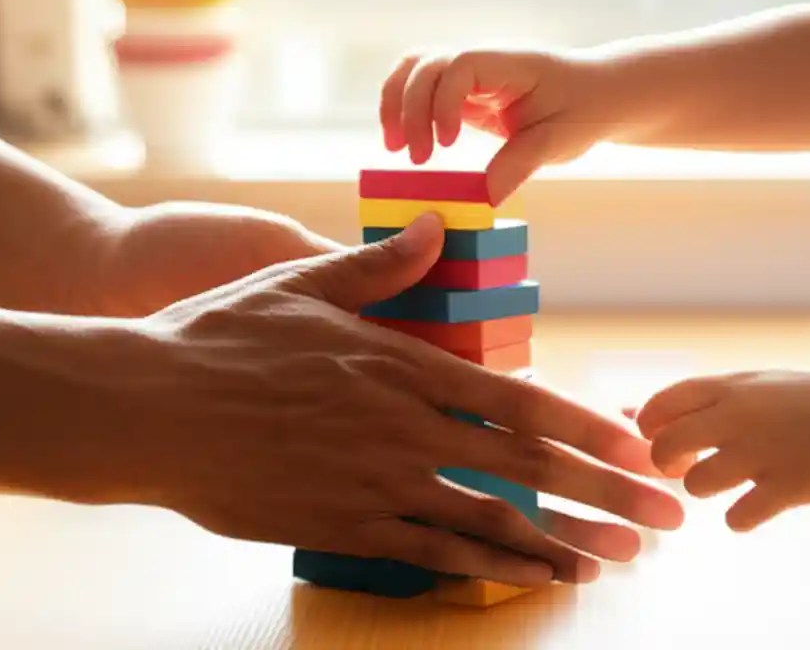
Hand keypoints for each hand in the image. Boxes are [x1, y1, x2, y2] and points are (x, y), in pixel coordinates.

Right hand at [93, 214, 681, 586]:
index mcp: (401, 366)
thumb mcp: (299, 282)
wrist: (142, 408)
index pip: (520, 402)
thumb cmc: (218, 338)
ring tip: (621, 558)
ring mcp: (374, 483)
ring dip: (565, 539)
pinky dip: (490, 566)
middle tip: (667, 517)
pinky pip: (431, 552)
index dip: (589, 428)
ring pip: (491, 518)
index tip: (640, 446)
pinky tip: (534, 578)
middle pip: (528, 467)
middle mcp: (403, 428)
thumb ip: (380, 268)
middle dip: (608, 492)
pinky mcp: (341, 526)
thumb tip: (441, 231)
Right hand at [379, 49, 619, 203]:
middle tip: (415, 157)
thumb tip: (484, 198)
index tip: (447, 145)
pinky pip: (425, 90)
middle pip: (424, 63)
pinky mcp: (465, 91)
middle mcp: (483, 60)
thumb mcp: (558, 141)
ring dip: (396, 104)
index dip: (443, 102)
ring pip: (415, 70)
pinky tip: (408, 142)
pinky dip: (407, 110)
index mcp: (509, 63)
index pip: (458, 66)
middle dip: (409, 108)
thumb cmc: (585, 110)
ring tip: (395, 146)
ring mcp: (471, 73)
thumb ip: (519, 165)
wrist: (600, 94)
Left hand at [636, 371, 809, 531]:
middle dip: (667, 465)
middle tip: (689, 467)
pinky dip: (743, 517)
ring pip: (697, 486)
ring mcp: (763, 452)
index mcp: (730, 385)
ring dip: (707, 489)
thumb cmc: (809, 400)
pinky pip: (737, 518)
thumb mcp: (753, 384)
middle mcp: (740, 415)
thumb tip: (628, 412)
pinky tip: (760, 503)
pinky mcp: (789, 488)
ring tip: (733, 481)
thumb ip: (697, 399)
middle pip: (665, 448)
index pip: (659, 406)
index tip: (663, 438)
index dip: (650, 428)